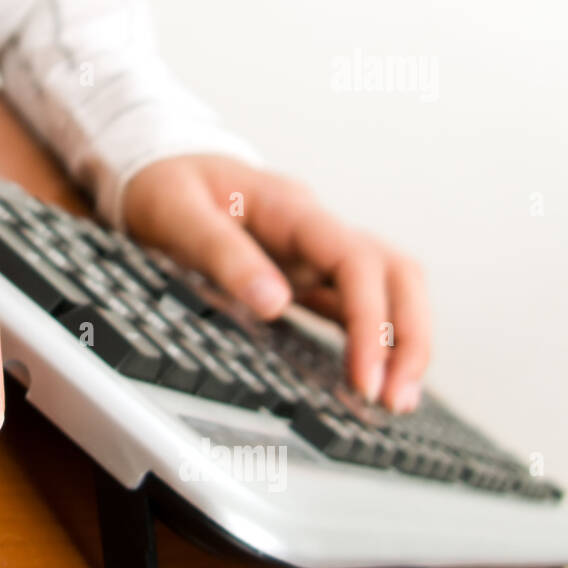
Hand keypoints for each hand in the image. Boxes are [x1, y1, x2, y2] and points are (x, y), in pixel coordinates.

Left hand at [122, 155, 428, 411]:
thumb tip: (273, 303)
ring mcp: (313, 253)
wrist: (158, 167)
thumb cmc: (168, 186)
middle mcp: (316, 231)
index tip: (363, 376)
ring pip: (386, 289)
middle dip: (408, 337)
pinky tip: (369, 378)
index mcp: (291, 209)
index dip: (371, 319)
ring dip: (400, 341)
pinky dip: (370, 340)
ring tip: (394, 401)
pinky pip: (353, 304)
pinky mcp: (303, 274)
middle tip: (396, 401)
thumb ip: (223, 255)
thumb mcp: (178, 214)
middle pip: (396, 274)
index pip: (358, 261)